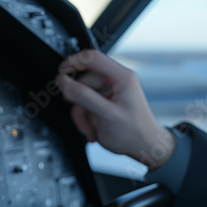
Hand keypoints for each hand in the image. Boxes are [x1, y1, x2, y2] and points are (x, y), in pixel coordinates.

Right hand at [56, 50, 175, 169]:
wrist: (145, 148)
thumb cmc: (135, 133)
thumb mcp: (107, 114)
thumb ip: (84, 97)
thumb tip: (64, 82)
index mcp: (122, 77)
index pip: (93, 58)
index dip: (74, 62)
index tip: (61, 73)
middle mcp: (117, 82)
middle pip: (84, 80)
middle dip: (78, 101)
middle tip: (79, 114)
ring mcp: (110, 93)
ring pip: (82, 95)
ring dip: (81, 114)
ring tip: (89, 129)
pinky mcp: (105, 103)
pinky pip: (86, 105)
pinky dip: (85, 119)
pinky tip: (92, 130)